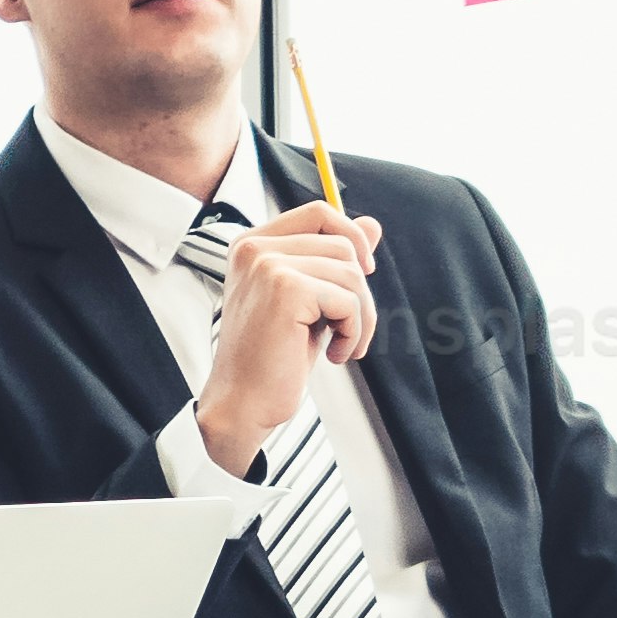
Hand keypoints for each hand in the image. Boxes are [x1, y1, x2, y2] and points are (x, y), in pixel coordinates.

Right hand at [193, 202, 379, 473]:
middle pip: (343, 245)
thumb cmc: (273, 358)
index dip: (352, 238)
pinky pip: (348, 300)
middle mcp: (254, 248)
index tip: (363, 275)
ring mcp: (267, 265)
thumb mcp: (308, 301)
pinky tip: (334, 355)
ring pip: (351, 273)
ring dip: (359, 316)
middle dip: (361, 291)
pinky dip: (352, 331)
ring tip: (342, 345)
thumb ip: (334, 260)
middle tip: (349, 330)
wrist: (242, 404)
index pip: (318, 213)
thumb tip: (374, 224)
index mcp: (252, 245)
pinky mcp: (286, 289)